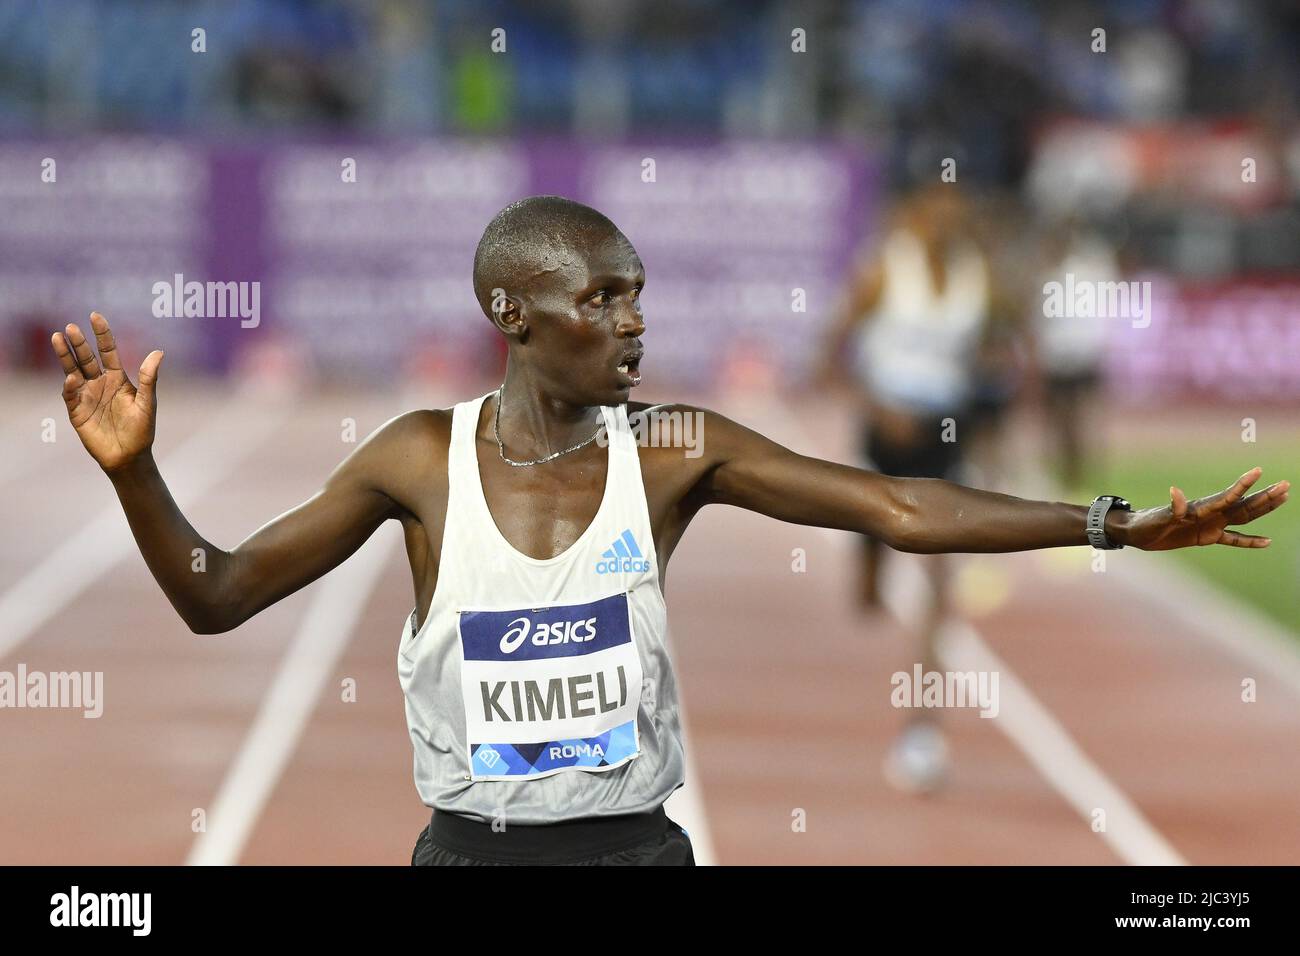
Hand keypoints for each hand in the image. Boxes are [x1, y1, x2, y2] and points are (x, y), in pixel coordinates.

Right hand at [51, 312, 163, 473]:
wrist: (129, 456)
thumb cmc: (141, 430)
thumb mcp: (147, 403)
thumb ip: (149, 378)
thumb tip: (159, 352)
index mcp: (118, 379)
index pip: (108, 351)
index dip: (102, 334)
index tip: (95, 316)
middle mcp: (100, 383)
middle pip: (87, 358)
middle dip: (79, 343)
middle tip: (71, 327)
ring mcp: (87, 395)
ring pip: (73, 370)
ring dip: (65, 356)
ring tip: (57, 338)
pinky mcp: (77, 410)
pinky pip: (71, 394)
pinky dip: (71, 385)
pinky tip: (73, 378)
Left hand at [1118, 467, 1289, 550]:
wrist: (1138, 533)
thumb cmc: (1146, 524)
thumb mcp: (1158, 517)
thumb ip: (1172, 507)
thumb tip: (1175, 491)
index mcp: (1201, 508)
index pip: (1228, 496)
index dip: (1243, 485)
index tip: (1259, 471)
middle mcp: (1211, 514)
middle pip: (1244, 505)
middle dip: (1265, 496)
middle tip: (1286, 484)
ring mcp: (1212, 525)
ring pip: (1244, 517)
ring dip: (1263, 509)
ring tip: (1284, 498)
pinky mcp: (1208, 537)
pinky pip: (1233, 539)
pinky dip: (1249, 541)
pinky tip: (1266, 542)